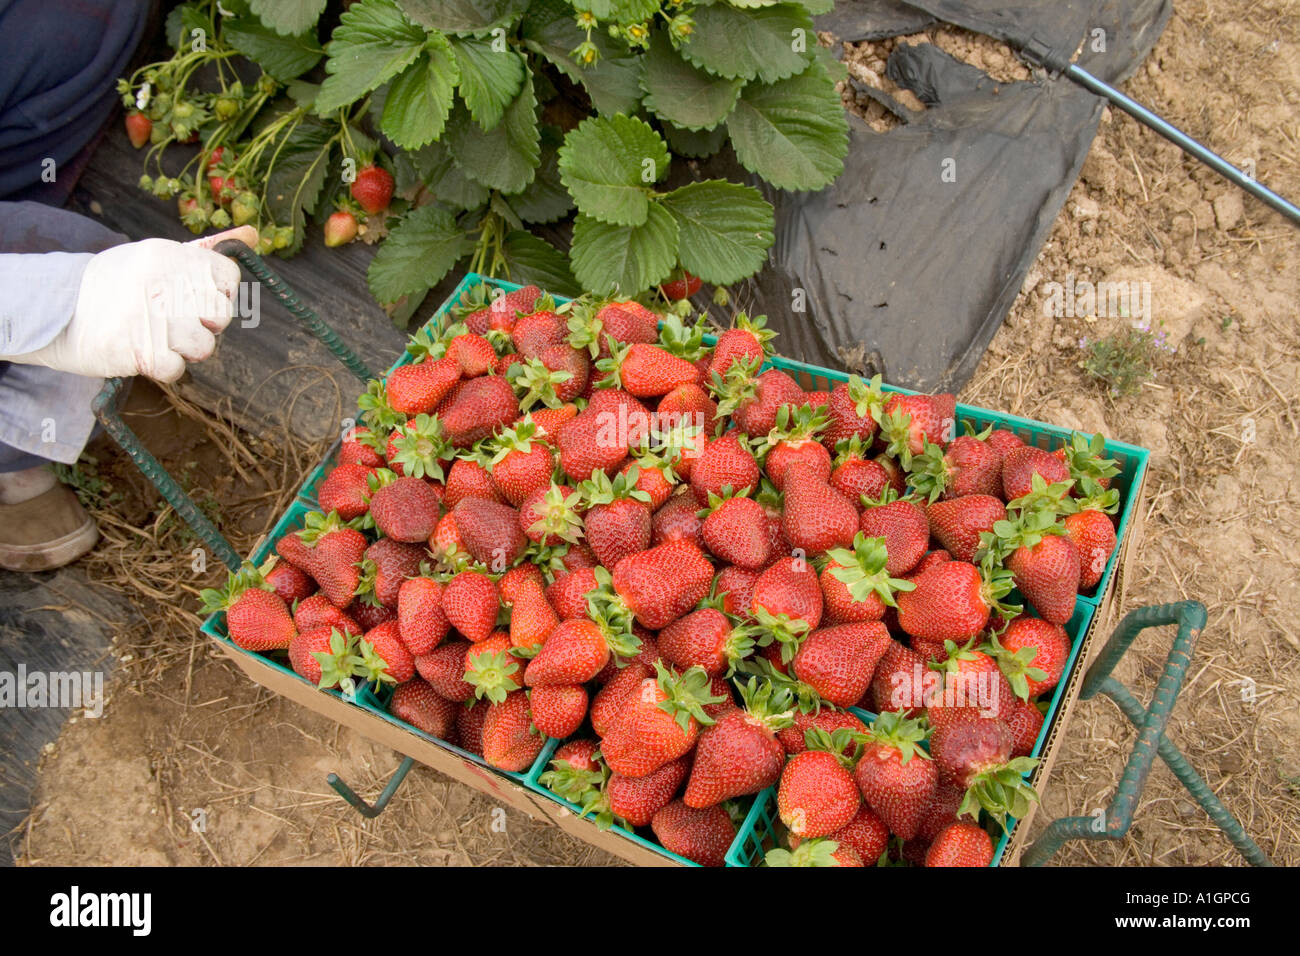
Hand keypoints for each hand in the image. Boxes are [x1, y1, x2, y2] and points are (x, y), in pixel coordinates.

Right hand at [12, 226, 255, 381]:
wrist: (56, 310)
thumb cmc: (115, 285)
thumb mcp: (157, 257)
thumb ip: (205, 252)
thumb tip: (254, 234)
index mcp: (170, 256)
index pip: (227, 277)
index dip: (217, 295)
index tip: (196, 299)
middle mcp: (163, 283)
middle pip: (220, 315)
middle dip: (203, 325)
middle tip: (172, 321)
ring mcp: (151, 318)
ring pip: (204, 346)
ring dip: (183, 349)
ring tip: (156, 336)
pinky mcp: (139, 350)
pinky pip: (177, 369)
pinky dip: (163, 367)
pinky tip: (143, 352)